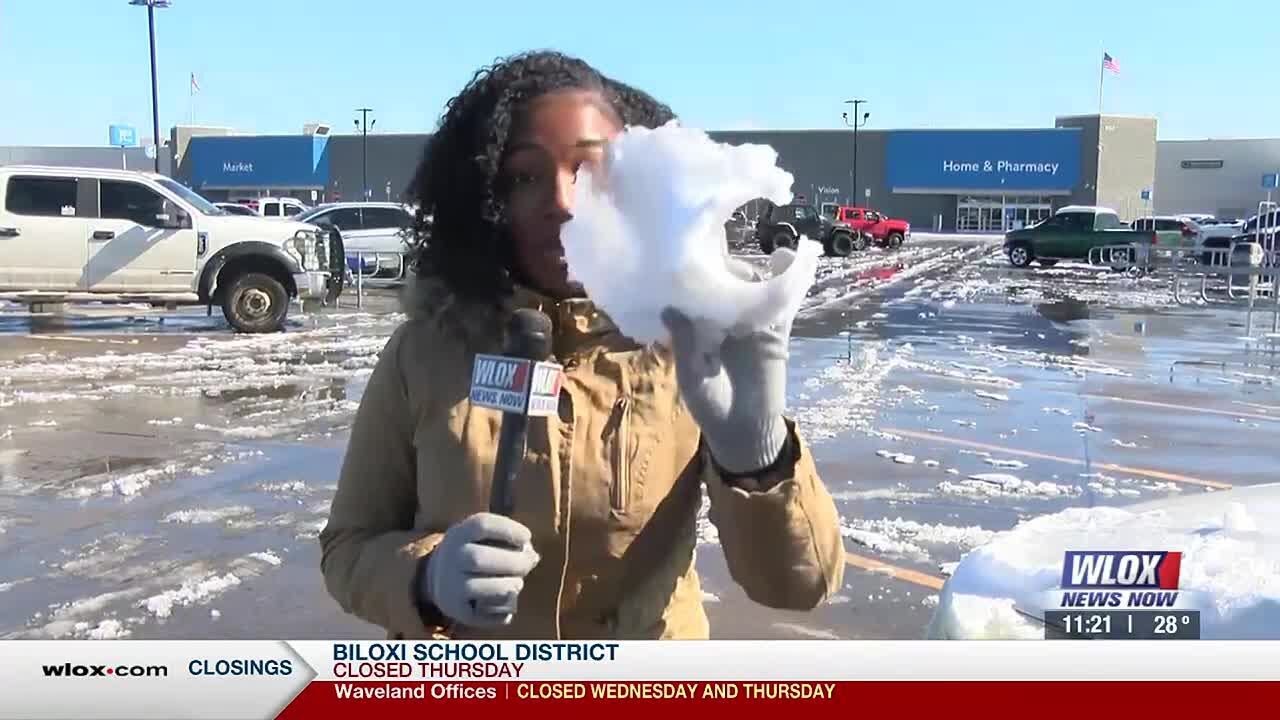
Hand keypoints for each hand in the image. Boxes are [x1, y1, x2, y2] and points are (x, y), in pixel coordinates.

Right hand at [420, 513, 539, 627]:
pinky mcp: (455, 608)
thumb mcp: (486, 538)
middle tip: (529, 563)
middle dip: (512, 563)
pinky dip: (500, 612)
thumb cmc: (477, 550)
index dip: (508, 530)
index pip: (481, 525)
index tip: (527, 537)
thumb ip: (510, 542)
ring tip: (518, 584)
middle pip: (479, 559)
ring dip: (507, 586)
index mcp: (460, 534)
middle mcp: (451, 558)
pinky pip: (480, 614)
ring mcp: (449, 584)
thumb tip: (532, 557)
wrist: (441, 575)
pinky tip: (509, 604)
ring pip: (477, 587)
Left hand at [661, 248, 798, 474]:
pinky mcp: (777, 331)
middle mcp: (723, 316)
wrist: (744, 431)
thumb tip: (669, 308)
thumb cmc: (709, 405)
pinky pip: (784, 303)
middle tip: (723, 234)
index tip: (685, 238)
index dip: (691, 267)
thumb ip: (684, 343)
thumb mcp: (691, 376)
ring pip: (755, 286)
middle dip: (723, 260)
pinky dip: (791, 281)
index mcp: (696, 323)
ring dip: (756, 267)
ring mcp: (752, 321)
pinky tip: (793, 258)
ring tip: (755, 244)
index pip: (693, 288)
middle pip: (725, 279)